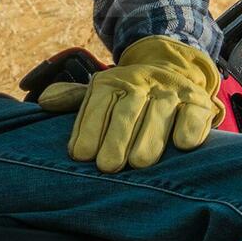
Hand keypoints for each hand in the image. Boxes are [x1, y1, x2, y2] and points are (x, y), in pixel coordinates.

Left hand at [33, 35, 221, 172]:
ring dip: (149, 139)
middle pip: (127, 111)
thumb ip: (73, 99)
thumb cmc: (130, 97)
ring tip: (139, 163)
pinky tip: (180, 145)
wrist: (176, 74)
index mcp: (112, 81)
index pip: (98, 104)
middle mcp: (142, 82)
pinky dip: (188, 129)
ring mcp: (171, 91)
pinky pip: (193, 114)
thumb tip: (43, 101)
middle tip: (108, 166)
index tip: (81, 156)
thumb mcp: (101, 93)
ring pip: (160, 114)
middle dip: (117, 139)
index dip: (88, 129)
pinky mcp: (198, 102)